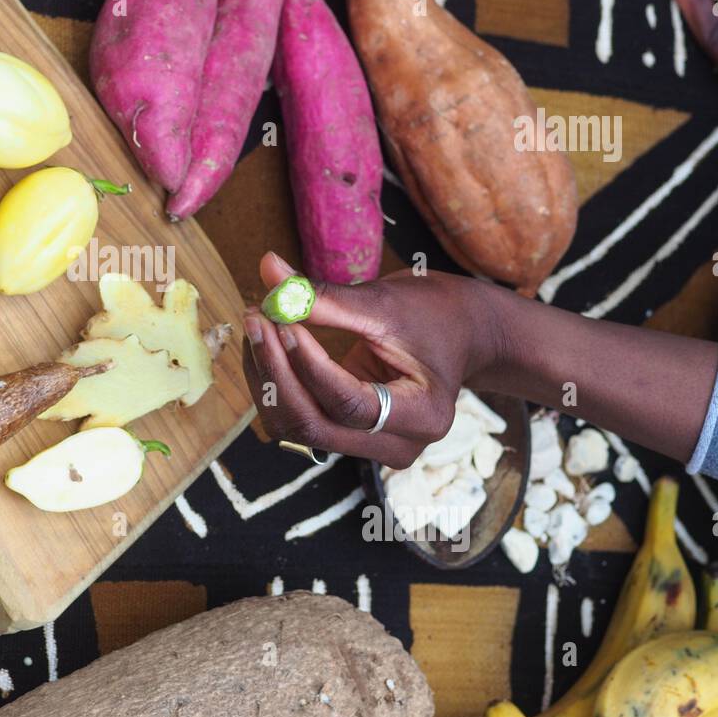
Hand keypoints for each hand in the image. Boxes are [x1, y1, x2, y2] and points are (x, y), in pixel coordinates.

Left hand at [241, 253, 503, 467]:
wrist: (460, 333)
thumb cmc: (434, 314)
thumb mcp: (385, 302)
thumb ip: (326, 297)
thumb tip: (268, 270)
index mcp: (424, 416)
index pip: (349, 403)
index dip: (307, 363)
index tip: (280, 318)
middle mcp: (396, 445)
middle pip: (314, 425)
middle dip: (277, 372)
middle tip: (257, 317)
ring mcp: (368, 446)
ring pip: (296, 427)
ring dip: (268, 378)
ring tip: (258, 324)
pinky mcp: (345, 435)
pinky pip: (296, 418)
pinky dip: (274, 383)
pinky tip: (265, 343)